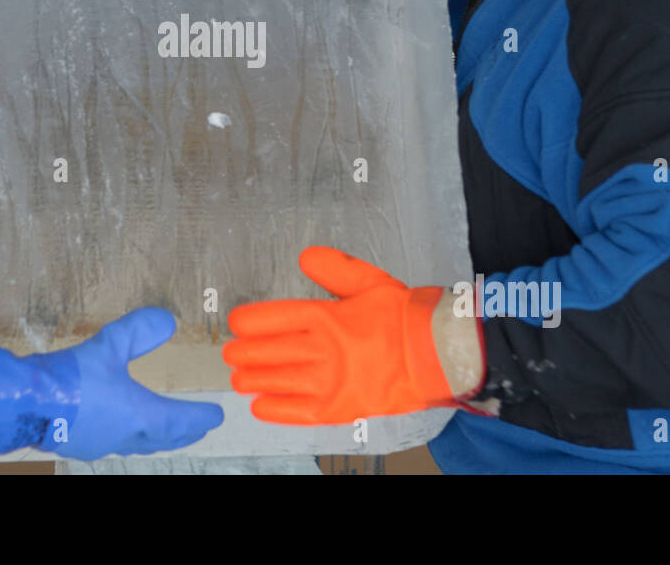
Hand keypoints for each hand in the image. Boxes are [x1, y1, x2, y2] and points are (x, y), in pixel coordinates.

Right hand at [0, 308, 222, 460]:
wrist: (22, 403)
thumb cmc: (70, 378)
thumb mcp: (108, 346)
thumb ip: (139, 331)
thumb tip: (168, 320)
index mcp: (138, 415)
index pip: (179, 420)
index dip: (199, 416)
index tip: (216, 416)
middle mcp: (124, 435)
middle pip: (162, 437)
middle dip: (182, 432)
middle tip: (197, 428)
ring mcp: (100, 442)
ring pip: (138, 442)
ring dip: (156, 436)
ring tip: (162, 430)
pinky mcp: (77, 442)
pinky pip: (114, 441)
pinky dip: (128, 435)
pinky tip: (117, 426)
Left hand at [222, 246, 484, 424]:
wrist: (436, 354)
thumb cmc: (404, 318)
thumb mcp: (370, 281)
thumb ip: (335, 269)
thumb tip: (305, 256)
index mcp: (325, 316)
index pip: (271, 318)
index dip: (248, 322)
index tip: (236, 324)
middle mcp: (322, 350)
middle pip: (267, 352)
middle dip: (244, 353)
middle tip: (233, 354)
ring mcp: (329, 382)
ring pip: (276, 382)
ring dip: (253, 380)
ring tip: (240, 379)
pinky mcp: (339, 409)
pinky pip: (297, 412)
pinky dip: (275, 410)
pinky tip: (260, 406)